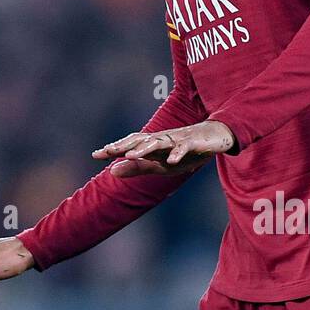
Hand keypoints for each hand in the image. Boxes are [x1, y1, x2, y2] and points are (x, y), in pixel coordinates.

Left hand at [92, 120, 236, 177]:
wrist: (213, 138)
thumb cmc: (184, 151)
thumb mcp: (159, 165)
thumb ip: (137, 168)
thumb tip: (111, 171)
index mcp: (152, 144)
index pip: (129, 145)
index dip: (114, 148)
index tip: (95, 154)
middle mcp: (161, 139)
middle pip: (139, 140)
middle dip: (123, 146)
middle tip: (107, 151)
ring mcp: (176, 139)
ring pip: (158, 143)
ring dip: (144, 149)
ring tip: (130, 155)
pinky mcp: (192, 143)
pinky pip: (184, 148)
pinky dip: (177, 154)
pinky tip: (170, 161)